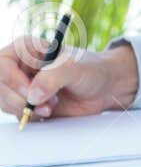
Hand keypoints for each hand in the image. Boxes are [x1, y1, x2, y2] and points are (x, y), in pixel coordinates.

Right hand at [0, 38, 137, 120]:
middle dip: (21, 99)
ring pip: (6, 102)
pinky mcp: (27, 102)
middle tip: (45, 104)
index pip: (1, 64)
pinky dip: (31, 116)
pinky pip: (16, 113)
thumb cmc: (91, 70)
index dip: (11, 79)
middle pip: (1, 87)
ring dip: (28, 109)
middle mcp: (19, 67)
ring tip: (53, 104)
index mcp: (26, 49)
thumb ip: (53, 77)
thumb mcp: (74, 68)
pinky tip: (49, 111)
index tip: (29, 90)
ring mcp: (21, 86)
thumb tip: (32, 95)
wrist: (104, 87)